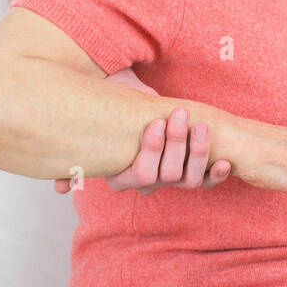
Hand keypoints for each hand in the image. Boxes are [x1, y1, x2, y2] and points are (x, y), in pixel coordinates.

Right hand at [52, 69, 230, 195]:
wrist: (137, 98)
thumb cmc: (113, 104)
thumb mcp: (96, 112)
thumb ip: (74, 151)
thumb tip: (60, 188)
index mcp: (122, 174)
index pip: (138, 174)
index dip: (150, 150)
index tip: (155, 121)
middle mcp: (148, 180)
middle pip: (165, 175)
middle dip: (175, 144)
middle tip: (180, 115)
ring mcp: (172, 177)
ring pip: (188, 180)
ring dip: (198, 154)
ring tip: (202, 127)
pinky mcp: (194, 172)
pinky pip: (208, 182)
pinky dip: (218, 175)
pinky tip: (226, 162)